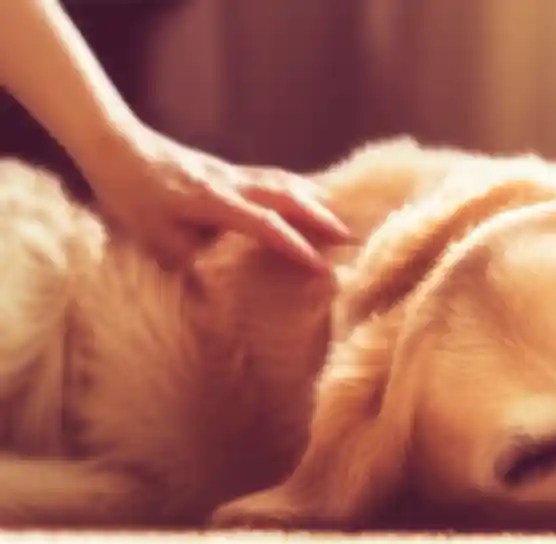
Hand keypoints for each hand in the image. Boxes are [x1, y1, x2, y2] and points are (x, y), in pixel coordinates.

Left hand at [85, 125, 349, 271]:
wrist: (116, 147)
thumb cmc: (131, 195)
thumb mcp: (153, 238)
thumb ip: (189, 263)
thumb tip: (216, 297)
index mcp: (213, 203)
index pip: (264, 224)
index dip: (294, 246)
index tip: (321, 267)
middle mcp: (231, 184)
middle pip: (287, 197)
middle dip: (321, 218)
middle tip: (351, 238)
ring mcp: (232, 173)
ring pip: (283, 182)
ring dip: (314, 200)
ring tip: (340, 217)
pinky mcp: (228, 170)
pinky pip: (272, 177)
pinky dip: (296, 187)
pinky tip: (308, 195)